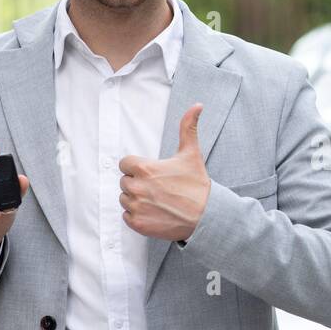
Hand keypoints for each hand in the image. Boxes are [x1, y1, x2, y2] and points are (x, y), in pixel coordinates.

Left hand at [119, 103, 210, 240]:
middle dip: (137, 183)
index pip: (125, 164)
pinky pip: (126, 216)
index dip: (137, 167)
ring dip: (136, 200)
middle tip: (158, 188)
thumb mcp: (192, 154)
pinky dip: (137, 216)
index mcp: (145, 168)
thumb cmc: (198, 186)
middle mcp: (137, 187)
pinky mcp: (138, 224)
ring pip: (125, 199)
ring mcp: (136, 207)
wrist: (206, 217)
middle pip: (124, 181)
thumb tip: (197, 105)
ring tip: (157, 201)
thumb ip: (188, 128)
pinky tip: (154, 213)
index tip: (152, 173)